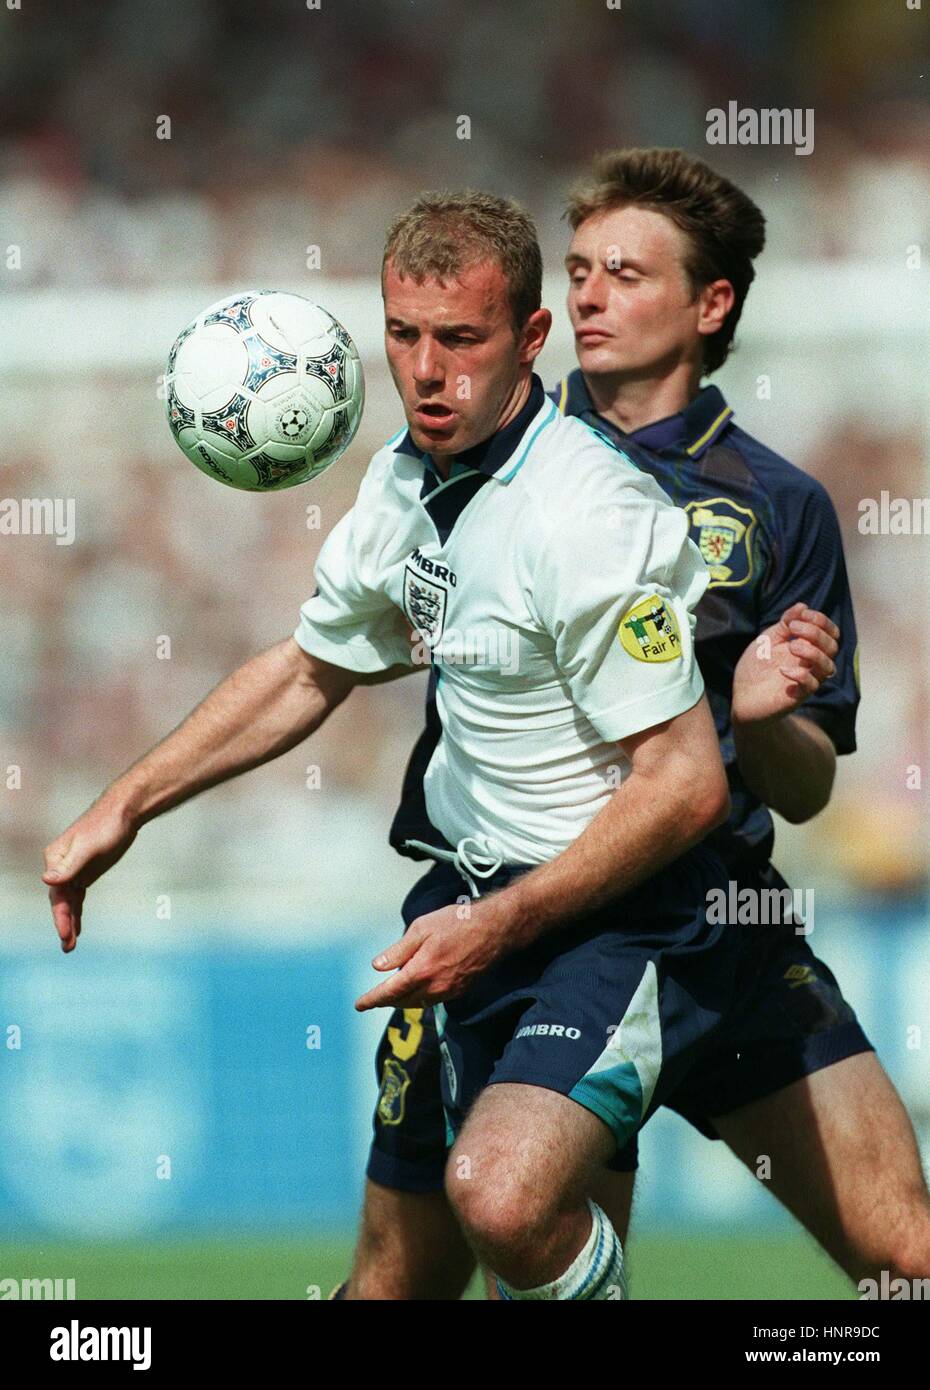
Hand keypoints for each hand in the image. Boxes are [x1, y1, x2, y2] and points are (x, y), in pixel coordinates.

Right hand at [42, 801, 138, 952]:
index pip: (56, 893)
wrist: (123, 811)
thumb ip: (70, 865)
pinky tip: (77, 928)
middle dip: (64, 924)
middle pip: (60, 900)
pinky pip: (77, 896)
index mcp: (56, 859)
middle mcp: (60, 865)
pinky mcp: (85, 871)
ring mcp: (72, 869)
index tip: (65, 935)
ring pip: (68, 901)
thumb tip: (47, 880)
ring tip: (69, 946)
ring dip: (69, 922)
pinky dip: (76, 912)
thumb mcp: (91, 848)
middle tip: (68, 947)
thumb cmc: (107, 826)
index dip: (60, 916)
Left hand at [355, 900, 503, 1010]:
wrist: (495, 929)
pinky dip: (420, 997)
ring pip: (418, 1003)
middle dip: (386, 1001)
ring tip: (393, 993)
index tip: (359, 1005)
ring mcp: (449, 991)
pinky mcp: (460, 990)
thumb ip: (399, 950)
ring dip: (403, 1000)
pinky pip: (433, 1000)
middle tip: (373, 998)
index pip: (389, 992)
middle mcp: (434, 986)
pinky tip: (417, 987)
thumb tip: (378, 966)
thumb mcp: (421, 928)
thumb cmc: (458, 922)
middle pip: (402, 1002)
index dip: (372, 1000)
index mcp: (421, 970)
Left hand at [732, 602, 838, 726]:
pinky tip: (783, 670)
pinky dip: (801, 675)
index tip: (802, 614)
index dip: (821, 621)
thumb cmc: (756, 667)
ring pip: (829, 667)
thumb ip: (785, 623)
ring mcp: (806, 680)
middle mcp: (810, 664)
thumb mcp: (768, 639)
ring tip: (791, 646)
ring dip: (813, 652)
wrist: (741, 696)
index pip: (830, 633)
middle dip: (816, 633)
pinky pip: (812, 686)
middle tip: (793, 629)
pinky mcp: (797, 696)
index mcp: (807, 647)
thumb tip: (802, 606)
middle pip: (832, 647)